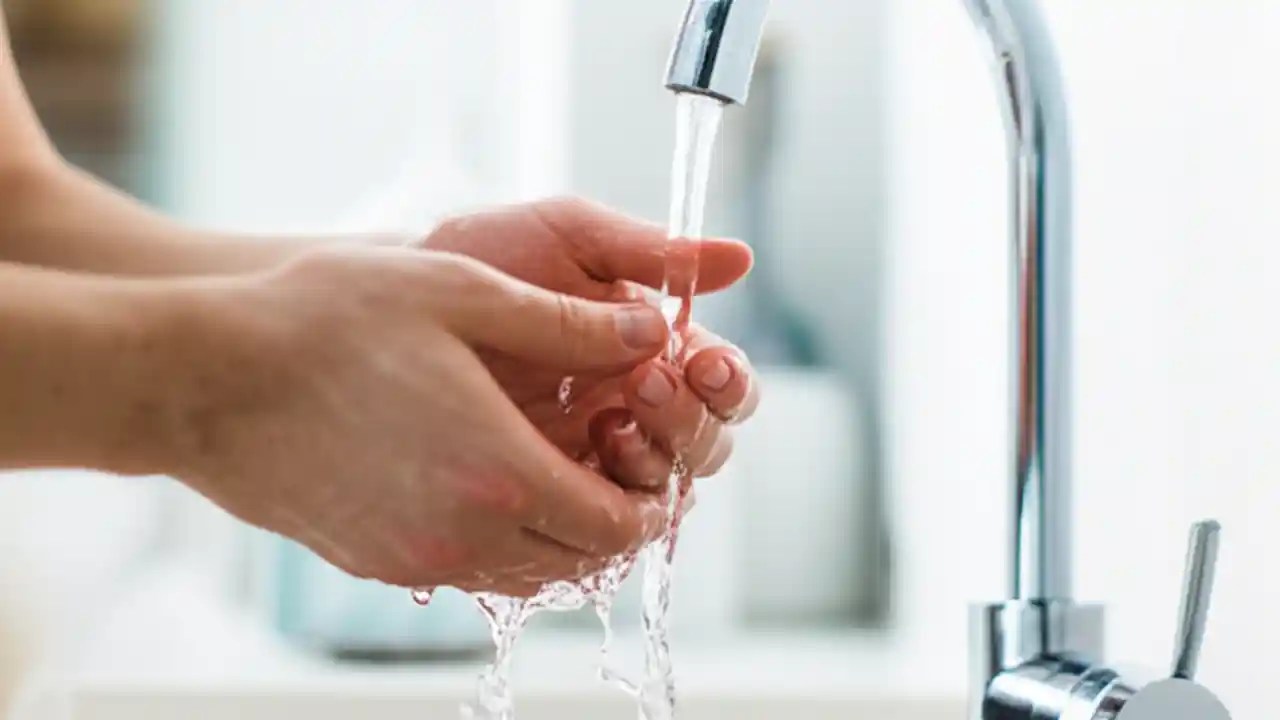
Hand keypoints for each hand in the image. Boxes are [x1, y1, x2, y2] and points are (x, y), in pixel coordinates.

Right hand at [166, 246, 675, 595]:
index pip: (617, 525)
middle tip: (612, 463)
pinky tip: (486, 482)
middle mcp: (463, 536)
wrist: (204, 378)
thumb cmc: (326, 321)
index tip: (646, 458)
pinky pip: (467, 573)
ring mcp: (413, 559)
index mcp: (500, 472)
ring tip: (555, 470)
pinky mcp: (373, 562)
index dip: (649, 499)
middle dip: (613, 520)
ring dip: (559, 535)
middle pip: (580, 563)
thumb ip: (567, 323)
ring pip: (526, 576)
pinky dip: (500, 543)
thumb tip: (652, 333)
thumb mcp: (461, 293)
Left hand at [423, 198, 761, 490]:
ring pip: (662, 493)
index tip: (702, 362)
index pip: (723, 384)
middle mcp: (635, 411)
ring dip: (653, 467)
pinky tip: (568, 473)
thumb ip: (652, 251)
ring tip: (607, 427)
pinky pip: (597, 526)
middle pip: (705, 446)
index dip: (727, 381)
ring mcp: (593, 460)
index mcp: (655, 351)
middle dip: (688, 422)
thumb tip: (740, 259)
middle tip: (642, 387)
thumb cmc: (486, 255)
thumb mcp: (569, 238)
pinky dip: (601, 511)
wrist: (395, 298)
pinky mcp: (548, 496)